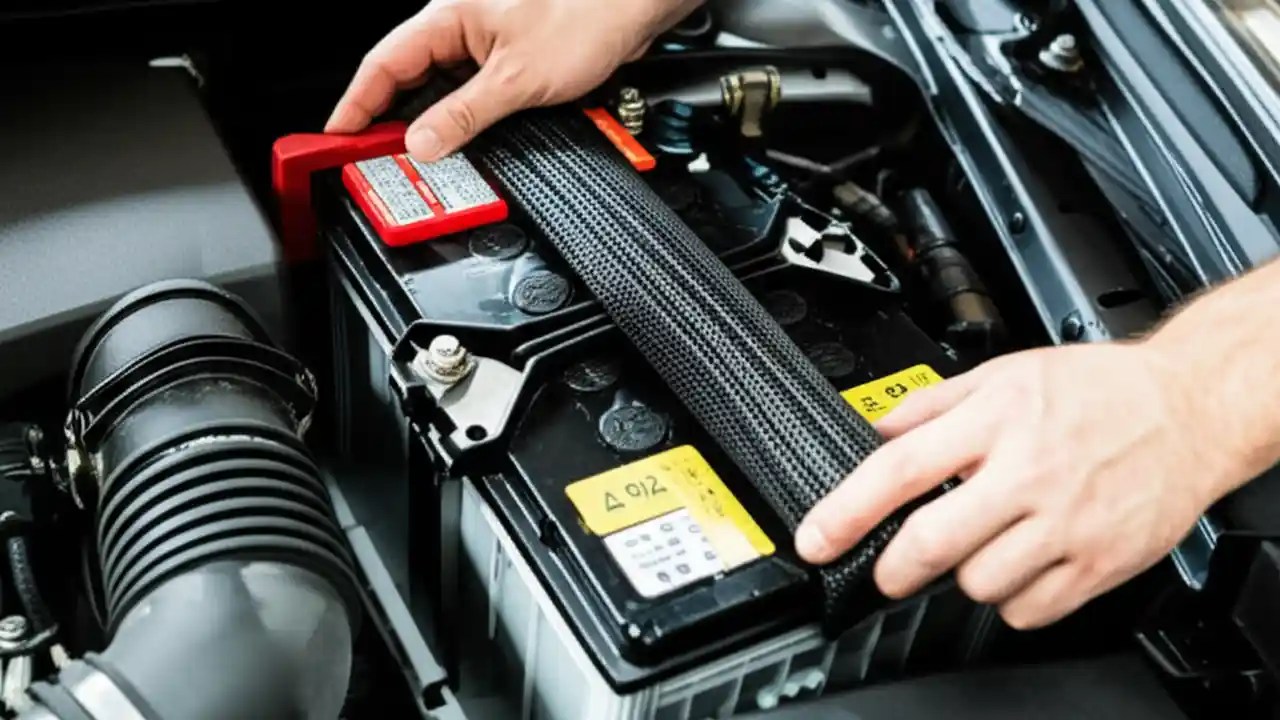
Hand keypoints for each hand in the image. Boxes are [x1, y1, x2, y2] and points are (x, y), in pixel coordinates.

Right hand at [326, 0, 700, 160]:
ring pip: (441, 91)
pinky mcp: (512, 59)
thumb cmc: (587, 18)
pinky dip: (463, 122)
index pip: (383, 64)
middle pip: (408, 80)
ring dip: (431, 127)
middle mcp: (462, 26)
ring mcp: (487, 43)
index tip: (335, 138)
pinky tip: (464, 146)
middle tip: (373, 164)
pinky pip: (473, 95)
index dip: (355, 105)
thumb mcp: (517, 80)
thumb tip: (423, 144)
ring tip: (417, 165)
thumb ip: (465, 115)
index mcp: (448, 17)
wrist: (636, 9)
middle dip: (389, 123)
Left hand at [795, 342, 1244, 628]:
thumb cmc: (1097, 389)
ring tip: (984, 544)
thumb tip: (872, 432)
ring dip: (964, 576)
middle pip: (932, 541)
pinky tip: (1022, 562)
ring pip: (979, 583)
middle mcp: (1029, 471)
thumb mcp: (1005, 372)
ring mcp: (1067, 522)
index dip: (846, 511)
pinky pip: (1030, 609)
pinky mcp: (1100, 562)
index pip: (899, 470)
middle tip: (887, 568)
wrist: (1190, 408)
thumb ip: (932, 404)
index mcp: (996, 418)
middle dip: (894, 567)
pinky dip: (1013, 598)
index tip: (816, 539)